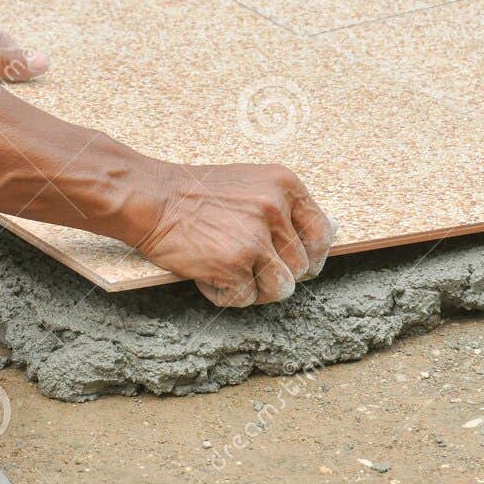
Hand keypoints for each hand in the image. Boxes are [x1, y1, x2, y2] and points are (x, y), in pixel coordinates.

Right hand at [133, 163, 335, 306]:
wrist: (151, 198)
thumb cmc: (195, 193)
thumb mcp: (252, 184)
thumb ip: (287, 207)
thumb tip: (331, 233)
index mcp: (285, 185)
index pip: (322, 233)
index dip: (310, 256)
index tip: (294, 263)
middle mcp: (275, 209)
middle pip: (302, 267)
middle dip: (277, 275)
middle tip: (249, 269)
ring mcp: (256, 238)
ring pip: (281, 288)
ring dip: (255, 289)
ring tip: (228, 272)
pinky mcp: (234, 264)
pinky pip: (246, 298)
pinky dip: (226, 294)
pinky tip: (208, 275)